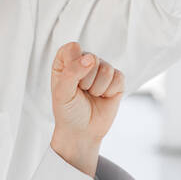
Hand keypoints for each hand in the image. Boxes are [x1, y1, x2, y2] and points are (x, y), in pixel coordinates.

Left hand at [49, 42, 125, 174]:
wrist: (82, 131)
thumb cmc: (68, 111)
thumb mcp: (62, 93)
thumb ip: (72, 72)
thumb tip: (91, 58)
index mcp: (65, 62)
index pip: (72, 48)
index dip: (72, 64)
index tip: (69, 81)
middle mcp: (83, 62)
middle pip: (91, 58)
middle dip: (85, 80)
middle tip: (80, 92)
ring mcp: (101, 70)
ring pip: (106, 68)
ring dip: (97, 88)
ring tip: (91, 95)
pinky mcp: (116, 79)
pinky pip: (118, 77)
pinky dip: (109, 91)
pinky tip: (102, 97)